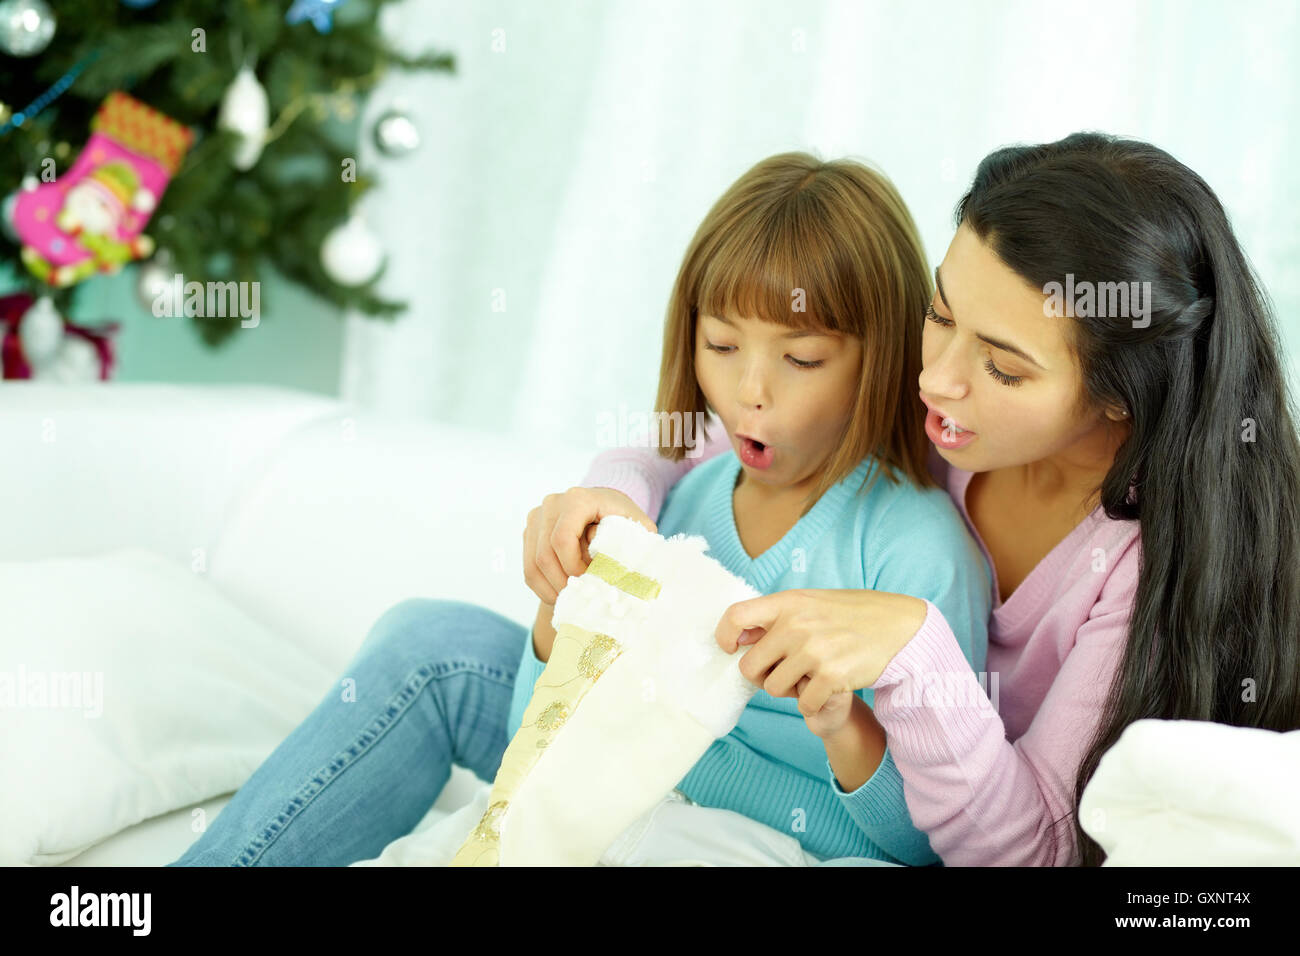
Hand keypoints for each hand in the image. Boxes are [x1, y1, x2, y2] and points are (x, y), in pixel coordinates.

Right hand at [522, 486, 657, 603]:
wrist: (605, 507)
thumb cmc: (623, 519)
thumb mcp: (637, 527)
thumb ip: (634, 545)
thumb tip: (621, 574)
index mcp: (577, 499)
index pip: (562, 539)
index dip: (573, 567)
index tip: (591, 581)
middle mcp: (552, 504)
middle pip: (545, 554)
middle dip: (563, 582)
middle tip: (581, 596)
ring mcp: (537, 518)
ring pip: (533, 564)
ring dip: (552, 588)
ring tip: (572, 599)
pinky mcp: (530, 533)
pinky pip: (529, 568)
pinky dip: (543, 588)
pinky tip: (561, 596)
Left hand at [714, 588, 927, 731]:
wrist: (896, 626)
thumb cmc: (846, 615)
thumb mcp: (808, 603)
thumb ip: (775, 617)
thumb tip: (736, 637)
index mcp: (787, 603)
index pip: (736, 616)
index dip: (724, 635)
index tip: (729, 648)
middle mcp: (796, 625)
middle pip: (749, 667)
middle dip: (762, 676)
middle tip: (783, 672)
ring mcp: (814, 651)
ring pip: (773, 689)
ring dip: (788, 691)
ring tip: (808, 677)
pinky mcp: (831, 676)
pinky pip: (803, 705)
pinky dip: (812, 704)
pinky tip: (826, 689)